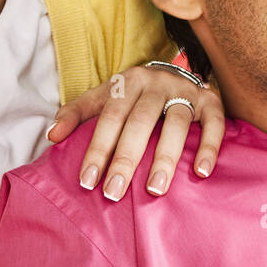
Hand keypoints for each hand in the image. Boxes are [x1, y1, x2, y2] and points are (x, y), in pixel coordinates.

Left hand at [47, 64, 224, 200]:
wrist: (176, 73)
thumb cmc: (133, 95)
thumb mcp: (103, 97)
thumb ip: (76, 114)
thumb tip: (52, 136)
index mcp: (128, 81)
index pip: (109, 116)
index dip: (98, 148)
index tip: (87, 182)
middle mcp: (157, 82)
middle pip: (140, 122)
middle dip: (126, 159)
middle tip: (114, 193)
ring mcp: (186, 90)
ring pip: (176, 122)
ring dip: (165, 157)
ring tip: (154, 189)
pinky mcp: (211, 101)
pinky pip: (213, 123)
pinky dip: (208, 147)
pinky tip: (200, 172)